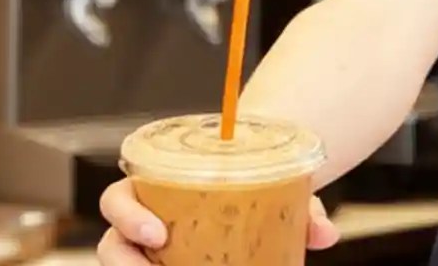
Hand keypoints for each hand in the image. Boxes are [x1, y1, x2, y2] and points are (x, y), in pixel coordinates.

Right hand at [96, 178, 339, 263]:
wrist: (249, 181)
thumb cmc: (250, 180)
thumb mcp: (275, 184)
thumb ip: (301, 206)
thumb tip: (326, 234)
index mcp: (153, 186)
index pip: (118, 198)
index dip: (129, 216)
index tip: (158, 234)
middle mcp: (141, 220)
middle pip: (111, 244)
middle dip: (125, 262)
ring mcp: (146, 250)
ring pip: (123, 264)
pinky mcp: (160, 263)